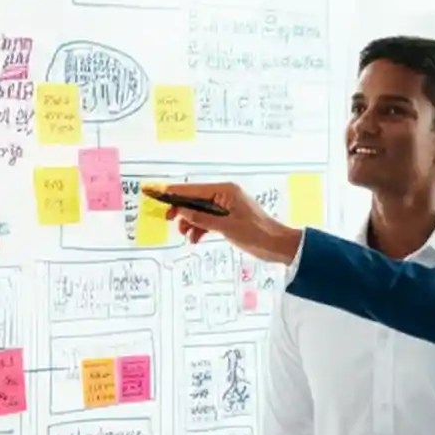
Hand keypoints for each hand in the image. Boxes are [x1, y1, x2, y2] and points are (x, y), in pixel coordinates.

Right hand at [144, 182, 301, 264]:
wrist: (277, 245)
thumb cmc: (256, 234)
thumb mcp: (226, 227)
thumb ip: (202, 219)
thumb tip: (181, 211)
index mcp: (225, 191)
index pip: (194, 189)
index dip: (174, 192)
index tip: (156, 193)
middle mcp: (224, 195)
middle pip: (195, 199)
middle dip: (181, 210)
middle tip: (170, 221)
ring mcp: (226, 206)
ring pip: (199, 211)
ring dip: (190, 222)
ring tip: (187, 236)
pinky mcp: (228, 217)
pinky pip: (207, 219)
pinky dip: (199, 228)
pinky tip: (195, 239)